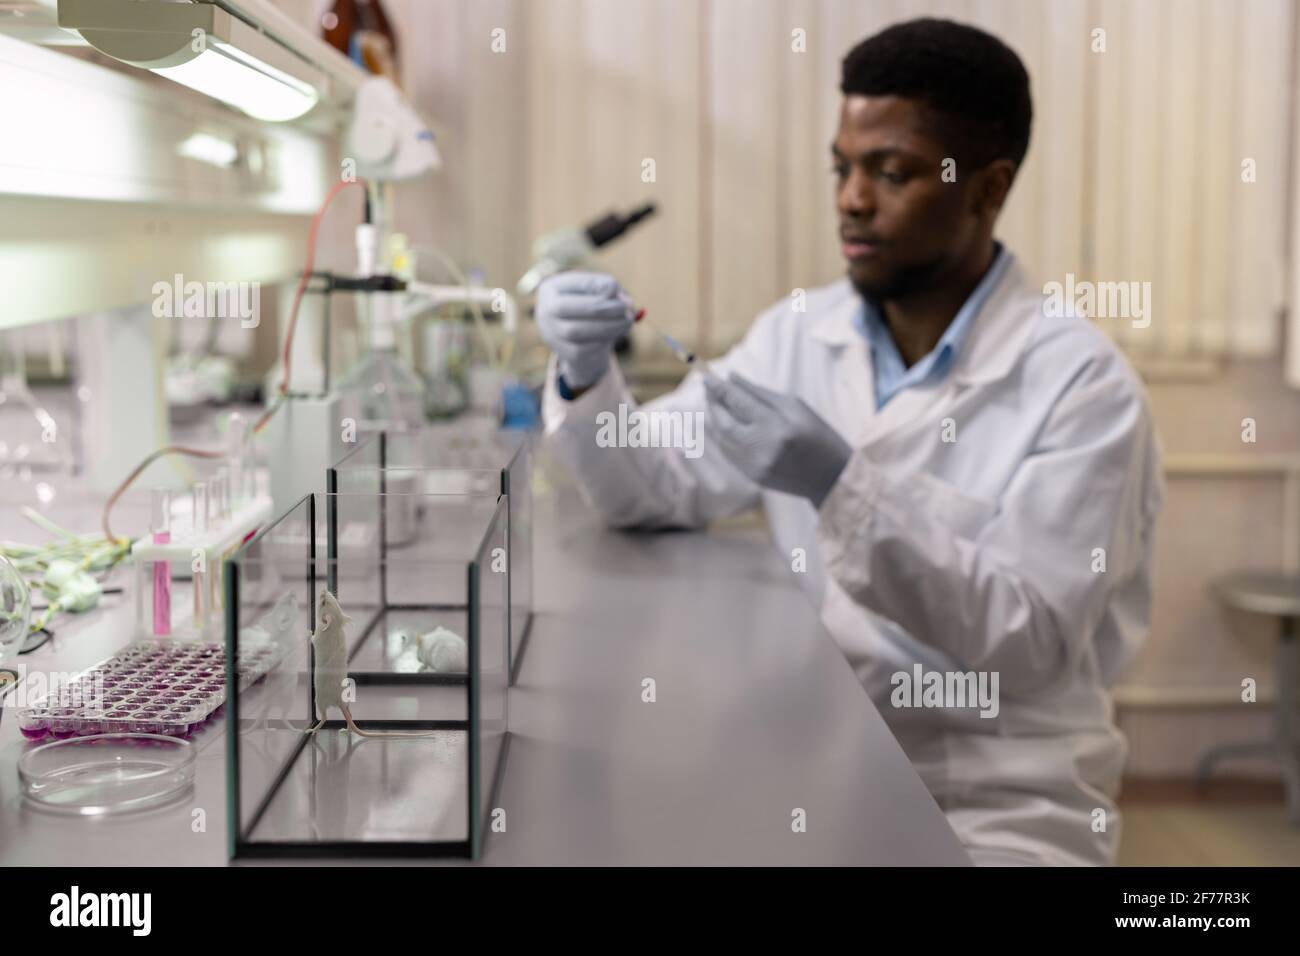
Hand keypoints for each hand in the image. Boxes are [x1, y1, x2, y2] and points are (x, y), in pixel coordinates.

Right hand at [536, 271, 633, 388]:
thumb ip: (610, 291)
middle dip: (603, 307)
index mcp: (551, 288)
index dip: (598, 285)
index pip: (576, 284)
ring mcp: (552, 334)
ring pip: (578, 331)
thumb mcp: (596, 292)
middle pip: (570, 308)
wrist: (578, 342)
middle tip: (626, 308)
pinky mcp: (565, 353)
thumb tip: (627, 303)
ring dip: (608, 325)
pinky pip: (585, 348)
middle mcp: (545, 311)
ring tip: (627, 321)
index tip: (617, 289)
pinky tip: (617, 332)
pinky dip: (605, 339)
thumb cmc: (588, 308)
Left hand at [703, 373, 851, 506]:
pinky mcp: (752, 478)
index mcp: (777, 427)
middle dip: (714, 405)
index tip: (707, 378)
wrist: (831, 477)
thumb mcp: (795, 406)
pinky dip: (724, 436)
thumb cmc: (818, 434)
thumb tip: (732, 378)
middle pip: (724, 424)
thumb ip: (760, 393)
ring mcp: (755, 466)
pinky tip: (727, 425)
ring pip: (723, 440)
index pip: (739, 404)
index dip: (720, 390)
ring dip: (716, 421)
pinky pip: (729, 453)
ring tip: (717, 404)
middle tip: (709, 390)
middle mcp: (762, 449)